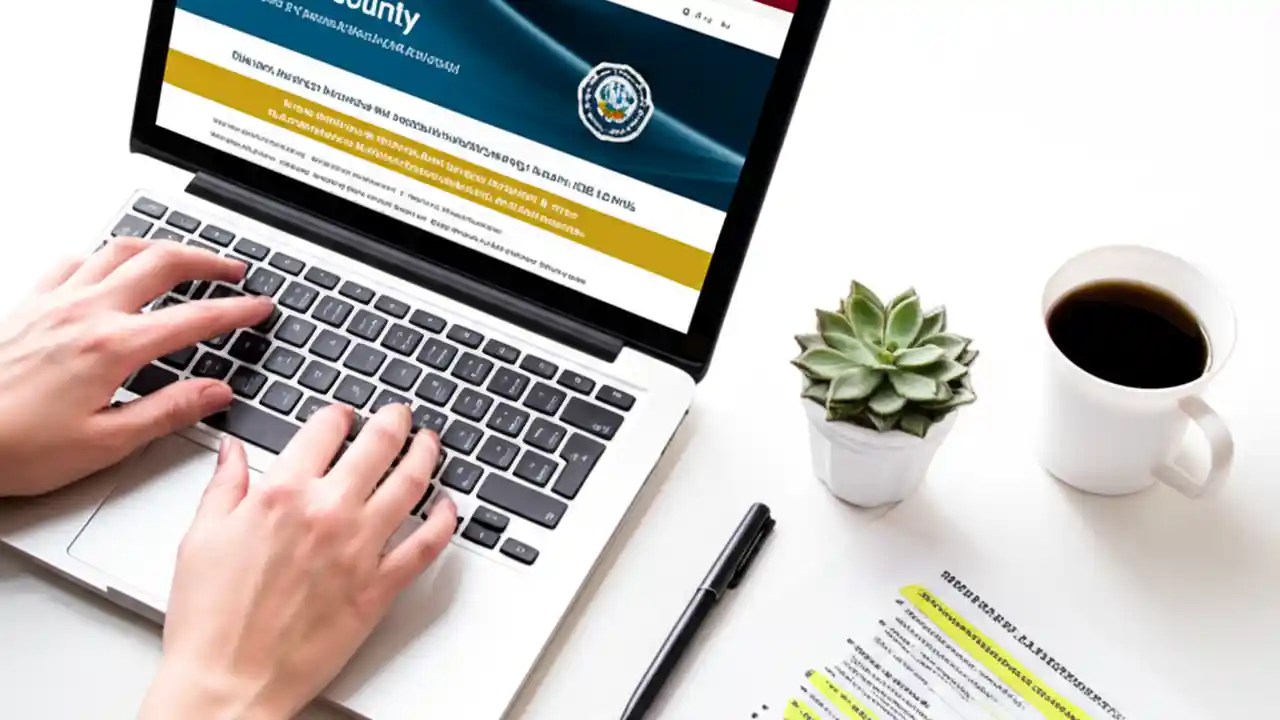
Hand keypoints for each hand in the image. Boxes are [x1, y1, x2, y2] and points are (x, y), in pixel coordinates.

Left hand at [0, 238, 272, 497]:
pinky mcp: (29, 303)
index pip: (195, 318)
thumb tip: (215, 393)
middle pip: (162, 263)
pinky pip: (74, 261)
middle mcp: (86, 314)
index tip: (260, 307)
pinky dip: (105, 256)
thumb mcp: (106, 444)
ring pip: (120, 250)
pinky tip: (111, 267)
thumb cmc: (14, 447)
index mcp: (113, 348)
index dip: (237, 311)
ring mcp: (55, 302)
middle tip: (235, 271)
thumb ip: (168, 411)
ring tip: (186, 256)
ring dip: (162, 248)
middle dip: (208, 261)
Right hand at [140, 403, 456, 718]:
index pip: (324, 429)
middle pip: (378, 445)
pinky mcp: (380, 586)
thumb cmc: (210, 619)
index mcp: (281, 493)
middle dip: (394, 421)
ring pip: (411, 483)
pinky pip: (426, 544)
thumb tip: (233, 452)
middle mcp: (327, 512)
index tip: (345, 414)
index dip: (339, 414)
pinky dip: (443, 520)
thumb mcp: (200, 537)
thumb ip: (224, 486)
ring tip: (430, 442)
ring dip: (426, 454)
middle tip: (401, 413)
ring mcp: (359, 547)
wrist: (229, 682)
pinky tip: (447, 506)